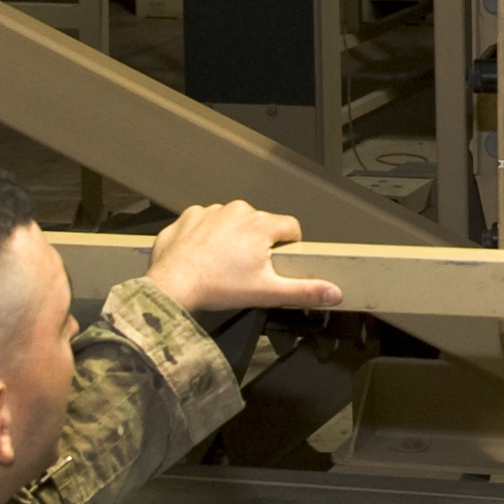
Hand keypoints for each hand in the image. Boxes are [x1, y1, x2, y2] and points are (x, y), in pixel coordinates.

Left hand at [143, 201, 337, 315]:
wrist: (172, 286)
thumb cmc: (214, 286)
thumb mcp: (267, 292)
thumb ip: (304, 290)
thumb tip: (331, 292)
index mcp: (260, 224)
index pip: (291, 227)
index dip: (289, 246)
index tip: (279, 260)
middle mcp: (236, 211)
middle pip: (259, 225)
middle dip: (256, 245)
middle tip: (246, 270)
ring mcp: (210, 211)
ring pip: (232, 223)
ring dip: (230, 239)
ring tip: (221, 265)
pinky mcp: (188, 217)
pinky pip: (205, 224)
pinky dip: (205, 238)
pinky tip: (202, 257)